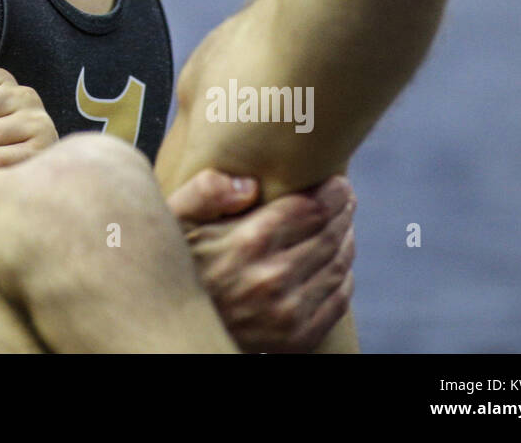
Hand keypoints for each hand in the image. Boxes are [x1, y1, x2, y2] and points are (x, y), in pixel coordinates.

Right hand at [166, 171, 355, 352]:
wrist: (174, 323)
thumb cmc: (176, 260)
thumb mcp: (175, 217)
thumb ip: (204, 190)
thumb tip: (247, 183)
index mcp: (249, 242)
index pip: (312, 210)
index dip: (331, 193)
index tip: (337, 182)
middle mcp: (273, 278)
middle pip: (330, 235)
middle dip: (343, 211)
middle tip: (344, 197)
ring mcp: (287, 313)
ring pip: (338, 266)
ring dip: (346, 240)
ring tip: (342, 224)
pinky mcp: (296, 338)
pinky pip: (337, 300)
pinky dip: (343, 276)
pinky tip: (336, 260)